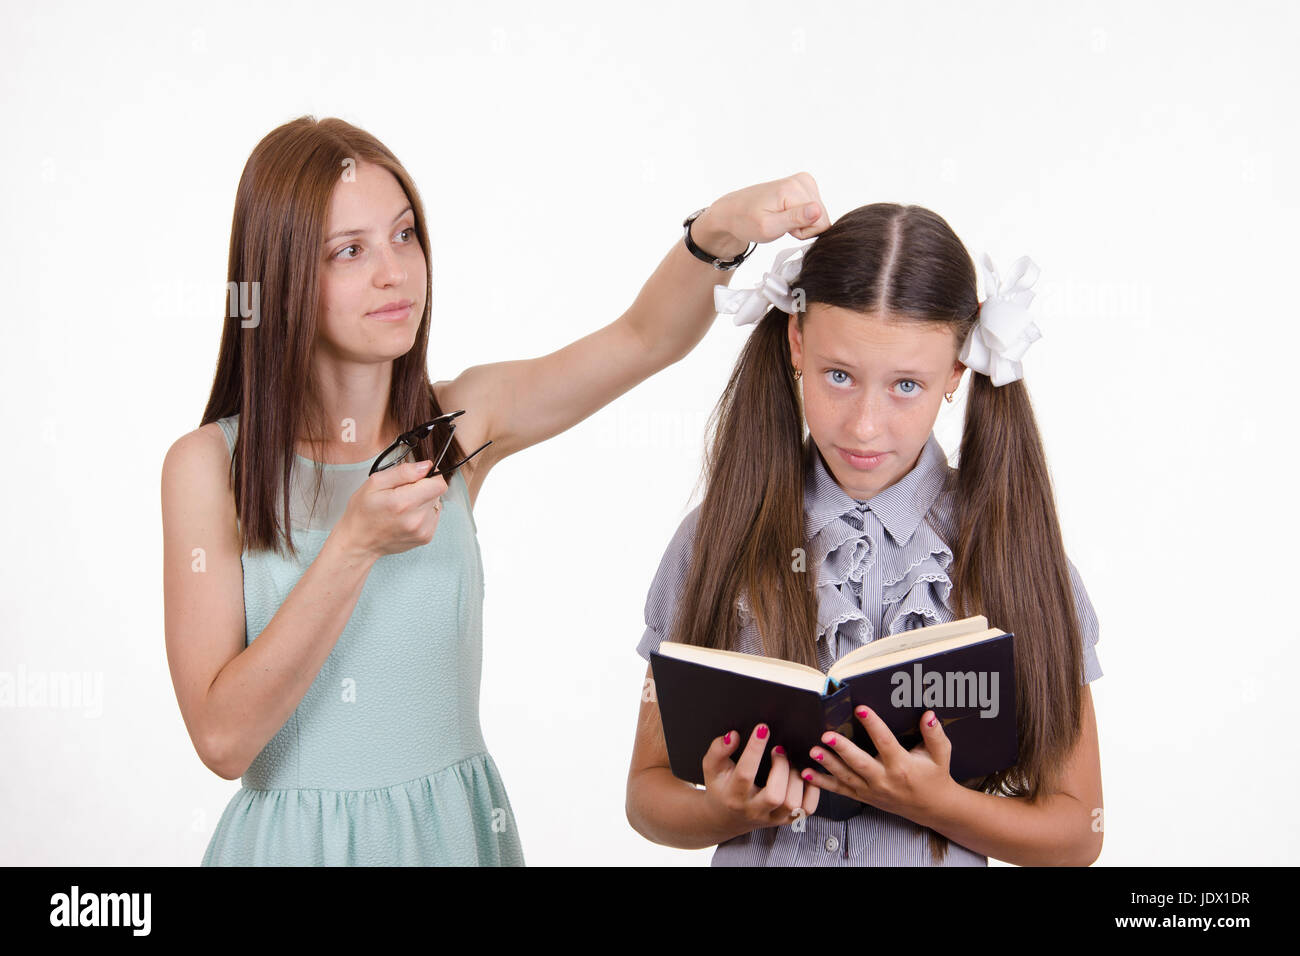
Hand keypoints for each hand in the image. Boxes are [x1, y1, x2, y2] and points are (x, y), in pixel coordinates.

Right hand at [332, 459, 447, 559]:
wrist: (359, 542)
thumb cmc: (363, 512)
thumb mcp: (375, 483)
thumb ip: (404, 472)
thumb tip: (427, 466)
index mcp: (404, 502)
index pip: (439, 484)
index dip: (431, 476)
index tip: (418, 477)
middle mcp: (417, 519)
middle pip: (437, 493)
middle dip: (424, 488)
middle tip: (403, 493)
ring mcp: (423, 531)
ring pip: (436, 504)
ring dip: (424, 501)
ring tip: (403, 507)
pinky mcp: (425, 538)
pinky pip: (433, 517)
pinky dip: (423, 514)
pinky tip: (406, 517)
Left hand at [691, 172, 830, 257]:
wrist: (733, 211)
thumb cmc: (746, 221)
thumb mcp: (769, 227)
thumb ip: (795, 219)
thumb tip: (817, 210)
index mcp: (794, 189)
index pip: (821, 222)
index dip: (804, 232)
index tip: (785, 228)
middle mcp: (802, 180)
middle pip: (822, 217)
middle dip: (803, 227)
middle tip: (780, 224)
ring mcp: (803, 181)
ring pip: (819, 214)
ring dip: (801, 222)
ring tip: (780, 219)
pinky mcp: (803, 185)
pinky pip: (814, 208)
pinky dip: (800, 216)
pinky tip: (784, 214)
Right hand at [701, 723, 819, 833]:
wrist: (726, 817)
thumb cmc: (721, 787)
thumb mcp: (711, 768)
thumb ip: (718, 750)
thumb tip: (732, 736)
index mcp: (734, 796)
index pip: (745, 773)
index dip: (755, 749)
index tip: (762, 728)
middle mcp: (754, 810)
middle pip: (774, 796)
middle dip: (781, 767)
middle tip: (779, 749)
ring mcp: (772, 817)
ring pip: (793, 803)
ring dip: (796, 777)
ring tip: (790, 762)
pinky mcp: (787, 820)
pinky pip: (807, 808)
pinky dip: (811, 790)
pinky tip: (803, 775)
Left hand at [800, 707, 957, 825]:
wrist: (932, 808)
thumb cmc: (934, 776)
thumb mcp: (940, 755)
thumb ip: (934, 735)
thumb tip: (928, 715)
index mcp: (902, 766)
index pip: (885, 743)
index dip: (873, 725)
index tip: (861, 709)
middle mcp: (885, 779)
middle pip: (860, 763)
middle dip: (842, 749)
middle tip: (827, 735)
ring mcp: (872, 790)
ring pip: (847, 777)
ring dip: (828, 764)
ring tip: (814, 751)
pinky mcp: (864, 796)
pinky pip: (841, 791)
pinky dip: (823, 783)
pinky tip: (808, 773)